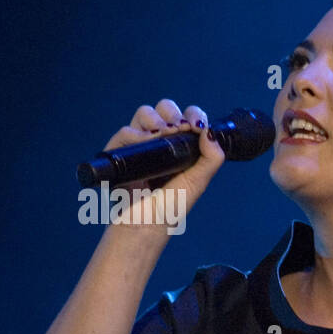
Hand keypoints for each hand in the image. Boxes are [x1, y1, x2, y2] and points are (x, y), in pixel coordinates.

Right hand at [101, 99, 224, 230]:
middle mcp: (161, 143)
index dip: (192, 114)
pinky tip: (145, 141)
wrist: (145, 223)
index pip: (187, 118)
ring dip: (154, 118)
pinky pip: (124, 132)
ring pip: (144, 114)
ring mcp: (140, 146)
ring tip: (160, 135)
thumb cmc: (170, 207)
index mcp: (182, 148)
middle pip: (164, 110)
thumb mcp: (197, 182)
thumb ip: (211, 159)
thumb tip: (210, 132)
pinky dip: (134, 133)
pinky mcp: (121, 152)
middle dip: (171, 112)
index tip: (195, 125)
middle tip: (177, 128)